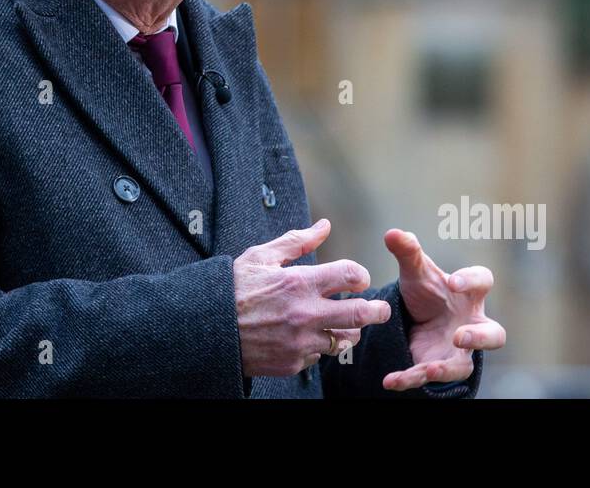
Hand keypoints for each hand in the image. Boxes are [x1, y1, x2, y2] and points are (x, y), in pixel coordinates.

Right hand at [232, 219, 390, 376]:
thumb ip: (297, 242)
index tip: (359, 279)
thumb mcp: (261, 257)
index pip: (350, 275)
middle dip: (378, 311)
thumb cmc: (234, 288)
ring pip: (344, 340)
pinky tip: (307, 336)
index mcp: (299, 283)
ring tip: (344, 324)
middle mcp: (305, 314)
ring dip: (349, 331)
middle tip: (381, 309)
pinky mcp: (293, 363)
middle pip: (361, 314)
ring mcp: (300, 342)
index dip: (361, 275)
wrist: (208, 329)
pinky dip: (318, 346)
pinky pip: (318, 356)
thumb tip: (324, 226)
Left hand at [381, 229, 504, 390]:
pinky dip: (410, 378)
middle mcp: (471, 323)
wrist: (417, 319)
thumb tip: (392, 233)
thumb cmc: (428, 291)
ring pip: (464, 365)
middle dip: (480, 337)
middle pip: (494, 335)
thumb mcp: (416, 271)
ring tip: (427, 370)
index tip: (453, 281)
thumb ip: (408, 252)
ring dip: (446, 369)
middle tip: (460, 336)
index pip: (483, 281)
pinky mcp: (441, 366)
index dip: (472, 280)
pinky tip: (391, 380)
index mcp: (469, 293)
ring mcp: (459, 350)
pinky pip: (430, 376)